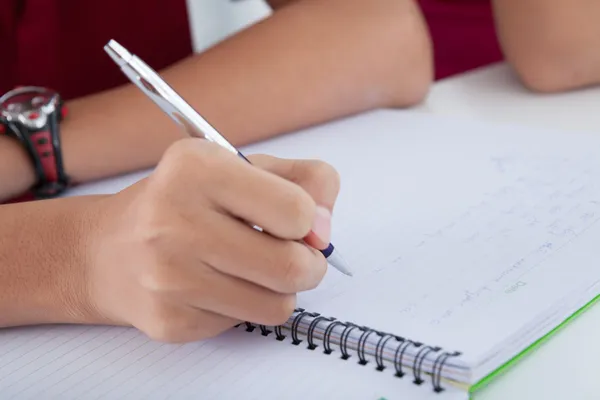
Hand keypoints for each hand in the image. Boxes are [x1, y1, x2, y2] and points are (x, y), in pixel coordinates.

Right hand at [83, 138, 340, 342]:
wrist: (109, 251)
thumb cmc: (186, 202)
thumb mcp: (241, 168)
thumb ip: (303, 182)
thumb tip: (325, 230)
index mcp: (196, 169)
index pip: (296, 211)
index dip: (312, 220)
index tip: (301, 222)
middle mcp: (174, 222)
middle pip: (293, 266)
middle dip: (309, 264)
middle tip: (296, 255)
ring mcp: (168, 278)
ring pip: (278, 305)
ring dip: (279, 288)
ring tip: (254, 268)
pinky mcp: (169, 320)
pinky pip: (245, 322)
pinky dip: (245, 304)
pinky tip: (217, 285)